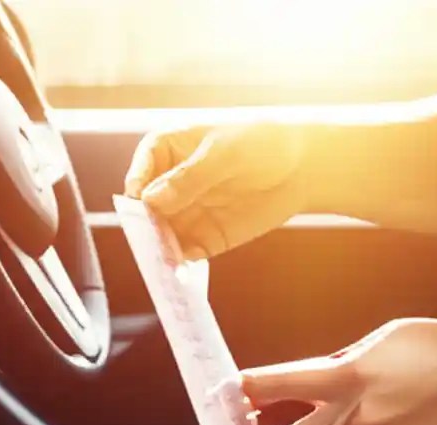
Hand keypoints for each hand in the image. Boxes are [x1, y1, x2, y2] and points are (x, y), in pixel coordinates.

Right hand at [124, 123, 307, 259]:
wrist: (299, 167)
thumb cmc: (260, 144)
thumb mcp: (225, 153)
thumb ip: (189, 178)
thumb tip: (151, 200)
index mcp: (168, 151)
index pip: (142, 169)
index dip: (137, 185)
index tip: (140, 202)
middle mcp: (169, 185)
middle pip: (146, 208)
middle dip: (145, 225)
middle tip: (150, 239)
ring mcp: (186, 213)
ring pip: (161, 234)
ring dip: (159, 248)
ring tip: (165, 259)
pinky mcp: (204, 237)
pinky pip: (184, 252)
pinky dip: (179, 261)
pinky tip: (180, 269)